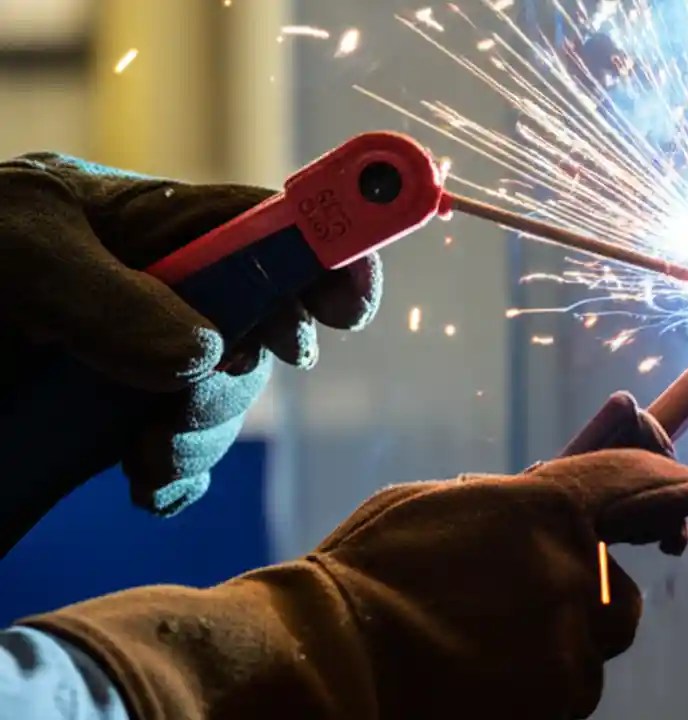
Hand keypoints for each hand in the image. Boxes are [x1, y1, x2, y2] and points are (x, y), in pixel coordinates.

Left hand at [0, 154, 382, 514]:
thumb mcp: (18, 253)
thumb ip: (109, 295)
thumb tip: (199, 354)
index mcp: (154, 224)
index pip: (272, 227)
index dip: (331, 255)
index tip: (347, 310)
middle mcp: (163, 289)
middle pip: (262, 327)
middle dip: (239, 379)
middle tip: (182, 409)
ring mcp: (142, 360)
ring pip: (225, 401)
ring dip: (200, 439)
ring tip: (143, 459)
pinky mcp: (116, 424)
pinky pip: (183, 459)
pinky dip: (177, 480)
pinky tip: (143, 483)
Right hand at [24, 450, 687, 718]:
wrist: (328, 667)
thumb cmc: (365, 576)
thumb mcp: (434, 505)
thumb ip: (507, 506)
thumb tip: (539, 512)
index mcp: (548, 511)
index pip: (641, 484)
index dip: (669, 483)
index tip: (687, 490)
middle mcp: (576, 581)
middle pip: (619, 590)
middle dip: (586, 593)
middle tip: (529, 596)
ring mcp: (569, 654)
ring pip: (592, 649)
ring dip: (557, 644)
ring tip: (479, 644)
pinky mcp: (556, 710)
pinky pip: (562, 693)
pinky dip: (533, 686)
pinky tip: (474, 675)